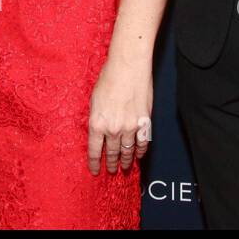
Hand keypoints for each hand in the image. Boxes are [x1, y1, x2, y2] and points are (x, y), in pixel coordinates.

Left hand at [87, 56, 152, 174]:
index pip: (94, 151)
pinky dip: (140, 151)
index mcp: (97, 123)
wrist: (129, 67)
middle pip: (112, 153)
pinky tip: (138, 154)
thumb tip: (99, 130)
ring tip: (124, 167)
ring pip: (128, 150)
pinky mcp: (145, 123)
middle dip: (111, 163)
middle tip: (111, 170)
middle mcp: (113, 129)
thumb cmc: (108, 78)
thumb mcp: (94, 99)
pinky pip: (142, 143)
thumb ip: (96, 118)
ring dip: (126, 160)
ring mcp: (130, 127)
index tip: (95, 171)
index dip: (94, 163)